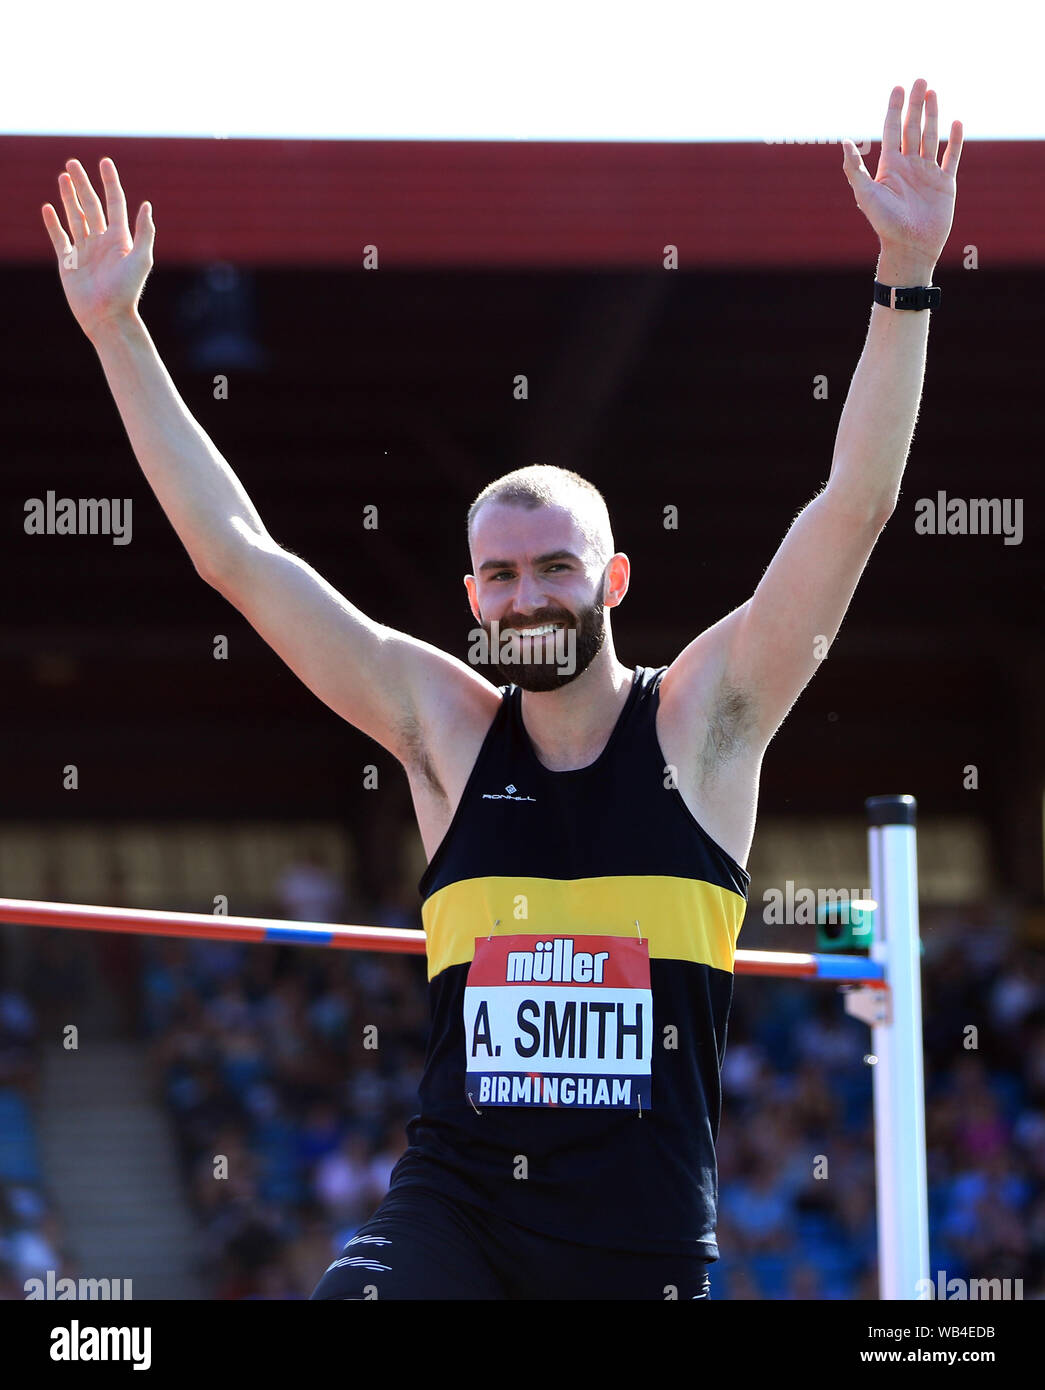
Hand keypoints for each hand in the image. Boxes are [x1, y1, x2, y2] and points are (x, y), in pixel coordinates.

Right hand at [42, 158, 154, 340]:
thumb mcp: (141, 260)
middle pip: (91, 206)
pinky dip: (53, 223)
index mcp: (120, 239)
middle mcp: (102, 242)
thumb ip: (144, 232)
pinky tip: (48, 208)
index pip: (115, 203)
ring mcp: (85, 251)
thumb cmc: (127, 291)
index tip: (105, 162)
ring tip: (63, 177)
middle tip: (72, 163)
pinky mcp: (69, 262)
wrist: (107, 317)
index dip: (110, 182)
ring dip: (69, 197)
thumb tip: (146, 204)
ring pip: (75, 217)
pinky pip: (59, 238)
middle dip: (82, 184)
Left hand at [842, 80, 962, 271]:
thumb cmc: (884, 224)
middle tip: (921, 80)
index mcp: (890, 167)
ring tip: (934, 92)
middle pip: (912, 127)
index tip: (898, 88)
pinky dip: (954, 140)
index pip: (892, 130)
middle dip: (916, 104)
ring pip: (930, 136)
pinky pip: (950, 157)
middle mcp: (908, 166)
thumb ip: (855, 169)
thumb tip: (845, 142)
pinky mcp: (944, 183)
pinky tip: (956, 122)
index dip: (895, 109)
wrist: (909, 247)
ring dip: (933, 115)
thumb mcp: (866, 194)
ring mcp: (927, 173)